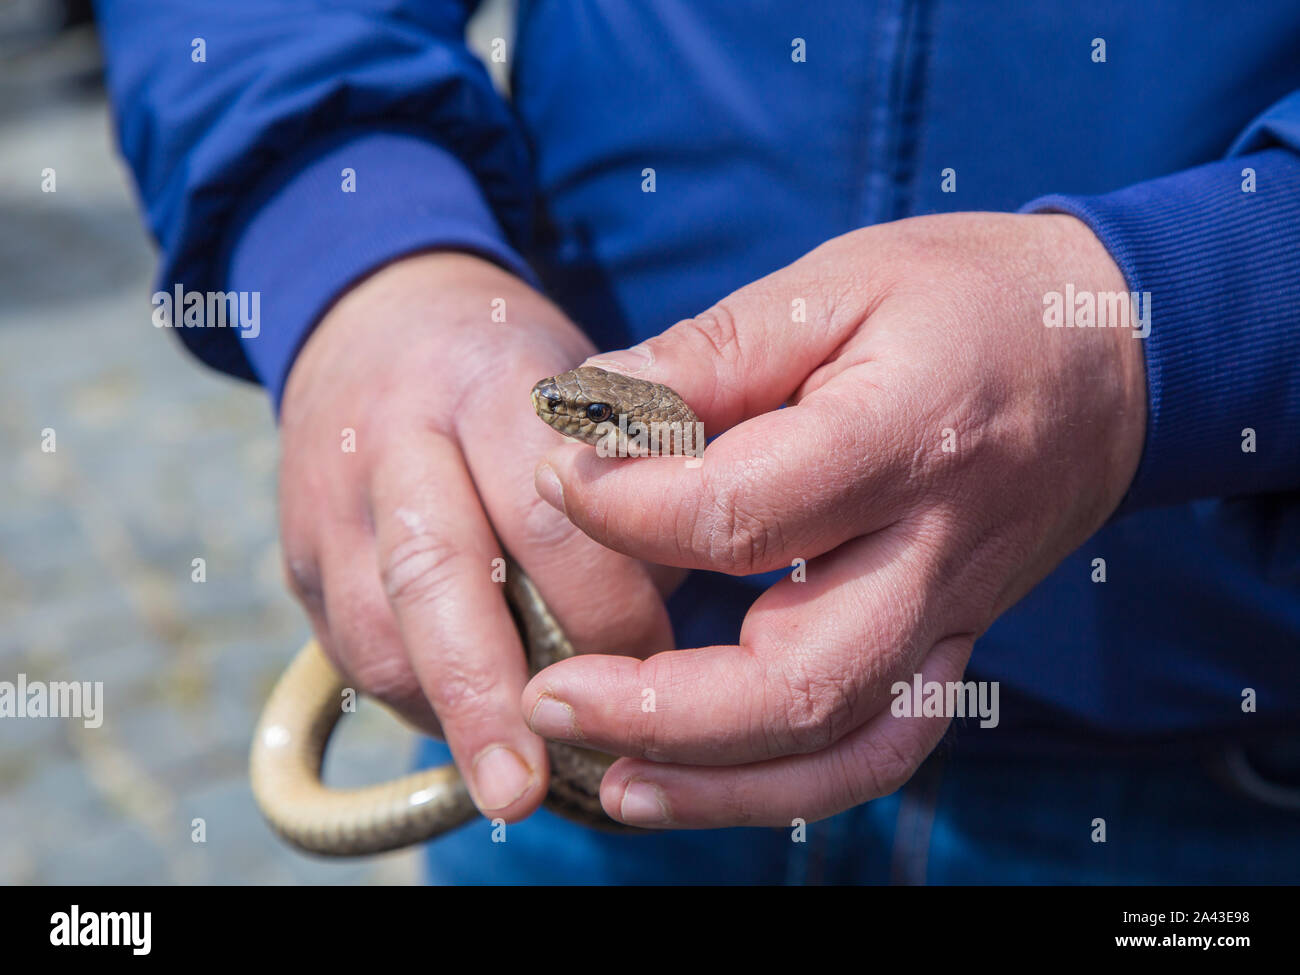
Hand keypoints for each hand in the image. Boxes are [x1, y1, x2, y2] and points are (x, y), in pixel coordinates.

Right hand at [277, 252, 673, 820]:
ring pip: (377, 630)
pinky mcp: (301, 554)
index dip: (606, 604)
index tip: (656, 663)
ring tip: (510, 774)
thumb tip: (659, 634)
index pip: (549, 513)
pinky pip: (351, 652)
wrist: (377, 317)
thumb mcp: (587, 382)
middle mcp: (395, 437)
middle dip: (485, 692)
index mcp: (489, 383)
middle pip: (435, 576)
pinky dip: (418, 700)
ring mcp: (330, 500)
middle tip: (523, 789)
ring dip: (450, 712)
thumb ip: (631, 483)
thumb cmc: (516, 371)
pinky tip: (474, 721)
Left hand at [523, 212, 1146, 826]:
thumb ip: (705, 357)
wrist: (1113, 350)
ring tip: (611, 781)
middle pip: (797, 680)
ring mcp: (958, 615)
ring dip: (717, 784)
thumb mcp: (832, 287)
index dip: (623, 507)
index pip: (739, 514)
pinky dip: (791, 789)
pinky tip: (701, 783)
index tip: (555, 475)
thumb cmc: (965, 299)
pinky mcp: (956, 645)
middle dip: (656, 709)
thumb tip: (580, 411)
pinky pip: (882, 749)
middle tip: (547, 697)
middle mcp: (939, 550)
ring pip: (844, 747)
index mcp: (904, 438)